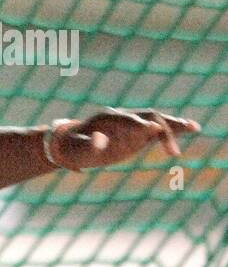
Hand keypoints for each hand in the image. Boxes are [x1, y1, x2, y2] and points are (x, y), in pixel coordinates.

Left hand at [50, 108, 200, 170]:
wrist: (71, 146)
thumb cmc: (73, 149)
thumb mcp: (77, 150)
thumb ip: (89, 145)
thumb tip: (100, 140)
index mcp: (107, 119)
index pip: (127, 118)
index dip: (139, 124)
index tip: (153, 129)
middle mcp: (122, 118)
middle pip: (146, 116)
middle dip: (163, 123)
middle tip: (179, 134)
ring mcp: (131, 125)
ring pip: (156, 120)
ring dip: (174, 124)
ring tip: (194, 127)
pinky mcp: (137, 134)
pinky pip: (157, 130)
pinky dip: (173, 130)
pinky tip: (191, 128)